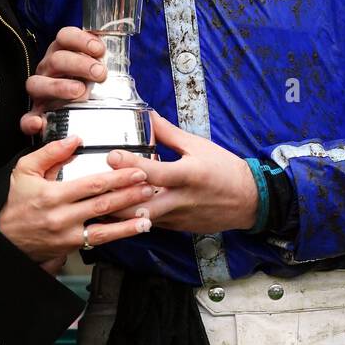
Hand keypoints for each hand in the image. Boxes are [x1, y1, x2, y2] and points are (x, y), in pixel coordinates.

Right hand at [0, 135, 155, 268]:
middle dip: (129, 195)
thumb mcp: (25, 169)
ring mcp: (67, 235)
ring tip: (149, 213)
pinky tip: (133, 229)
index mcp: (53, 194)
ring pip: (104, 229)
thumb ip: (50, 152)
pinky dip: (117, 236)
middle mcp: (62, 216)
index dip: (117, 178)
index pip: (92, 184)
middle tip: (150, 186)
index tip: (136, 170)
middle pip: (103, 204)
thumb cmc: (12, 201)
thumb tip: (75, 139)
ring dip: (128, 221)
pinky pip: (96, 241)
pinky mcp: (69, 247)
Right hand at [20, 27, 106, 136]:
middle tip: (100, 73)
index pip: (65, 37)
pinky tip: (40, 123)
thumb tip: (113, 59)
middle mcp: (47, 69)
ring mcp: (39, 91)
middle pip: (56, 59)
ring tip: (80, 91)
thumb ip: (101, 63)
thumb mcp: (95, 70)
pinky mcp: (35, 114)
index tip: (99, 50)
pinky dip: (30, 121)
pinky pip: (26, 118)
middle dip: (80, 64)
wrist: (74, 113)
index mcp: (61, 53)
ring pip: (37, 84)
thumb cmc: (86, 85)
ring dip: (59, 86)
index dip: (81, 40)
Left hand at [106, 112, 258, 233]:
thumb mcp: (199, 146)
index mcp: (189, 174)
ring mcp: (179, 217)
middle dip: (116, 199)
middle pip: (142, 205)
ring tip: (100, 200)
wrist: (249, 200)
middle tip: (96, 187)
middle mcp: (182, 199)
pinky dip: (134, 217)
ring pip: (142, 220)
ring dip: (121, 211)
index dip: (131, 165)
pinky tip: (119, 210)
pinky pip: (151, 224)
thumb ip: (169, 134)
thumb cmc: (224, 169)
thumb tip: (148, 116)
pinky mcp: (177, 227)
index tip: (112, 155)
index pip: (155, 172)